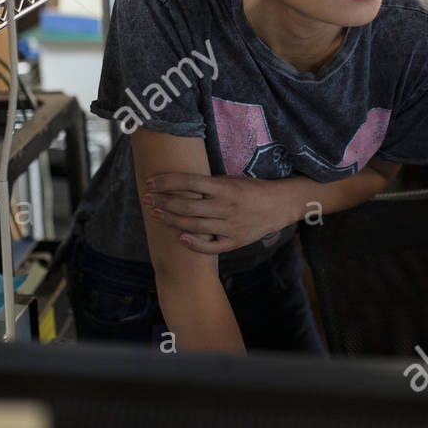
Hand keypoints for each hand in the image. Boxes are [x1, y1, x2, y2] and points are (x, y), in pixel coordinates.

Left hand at [142, 173, 294, 253]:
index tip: (151, 182)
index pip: (190, 182)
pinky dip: (195, 244)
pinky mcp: (236, 241)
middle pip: (187, 205)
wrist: (281, 205)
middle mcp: (226, 206)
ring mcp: (231, 226)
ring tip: (155, 215)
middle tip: (147, 199)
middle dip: (163, 202)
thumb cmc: (253, 189)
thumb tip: (178, 183)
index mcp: (225, 187)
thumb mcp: (232, 179)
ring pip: (194, 226)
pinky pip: (211, 247)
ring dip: (171, 220)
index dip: (167, 182)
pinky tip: (181, 238)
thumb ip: (209, 184)